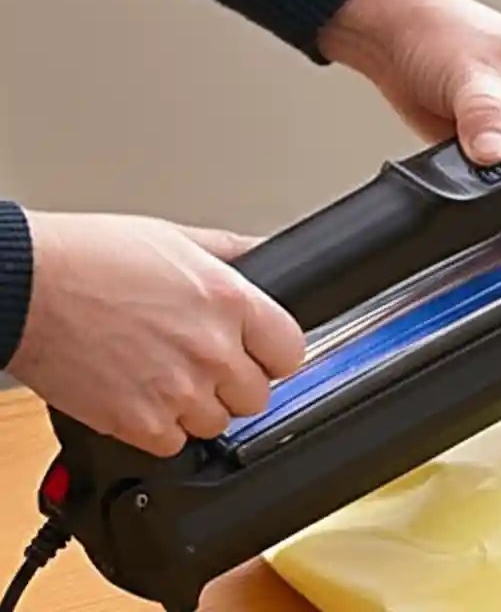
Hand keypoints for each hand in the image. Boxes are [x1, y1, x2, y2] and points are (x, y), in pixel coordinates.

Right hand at [6, 212, 304, 456]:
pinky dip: (160, 428)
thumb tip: (268, 253)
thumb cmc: (89, 258)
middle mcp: (212, 350)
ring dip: (197, 406)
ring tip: (164, 375)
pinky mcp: (140, 423)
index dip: (273, 354)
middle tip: (202, 363)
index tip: (260, 354)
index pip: (290, 352)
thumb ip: (232, 254)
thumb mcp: (176, 239)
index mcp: (230, 302)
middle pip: (258, 394)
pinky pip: (175, 444)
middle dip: (234, 381)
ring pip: (218, 422)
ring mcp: (179, 390)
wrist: (23, 287)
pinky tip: (140, 395)